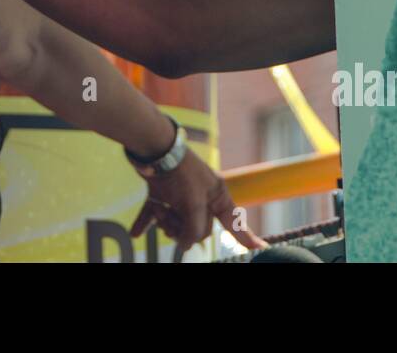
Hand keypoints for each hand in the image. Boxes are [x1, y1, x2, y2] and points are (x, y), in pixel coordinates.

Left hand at [129, 149, 267, 258]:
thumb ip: (194, 229)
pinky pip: (154, 212)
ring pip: (176, 222)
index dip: (246, 236)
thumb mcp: (193, 204)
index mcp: (217, 195)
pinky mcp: (162, 192)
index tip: (260, 247)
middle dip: (181, 226)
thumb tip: (186, 247)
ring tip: (159, 210)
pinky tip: (136, 233)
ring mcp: (181, 195)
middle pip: (197, 227)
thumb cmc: (181, 173)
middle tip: (170, 216)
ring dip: (164, 220)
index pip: (234, 222)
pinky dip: (146, 221)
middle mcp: (201, 196)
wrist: (155, 149)